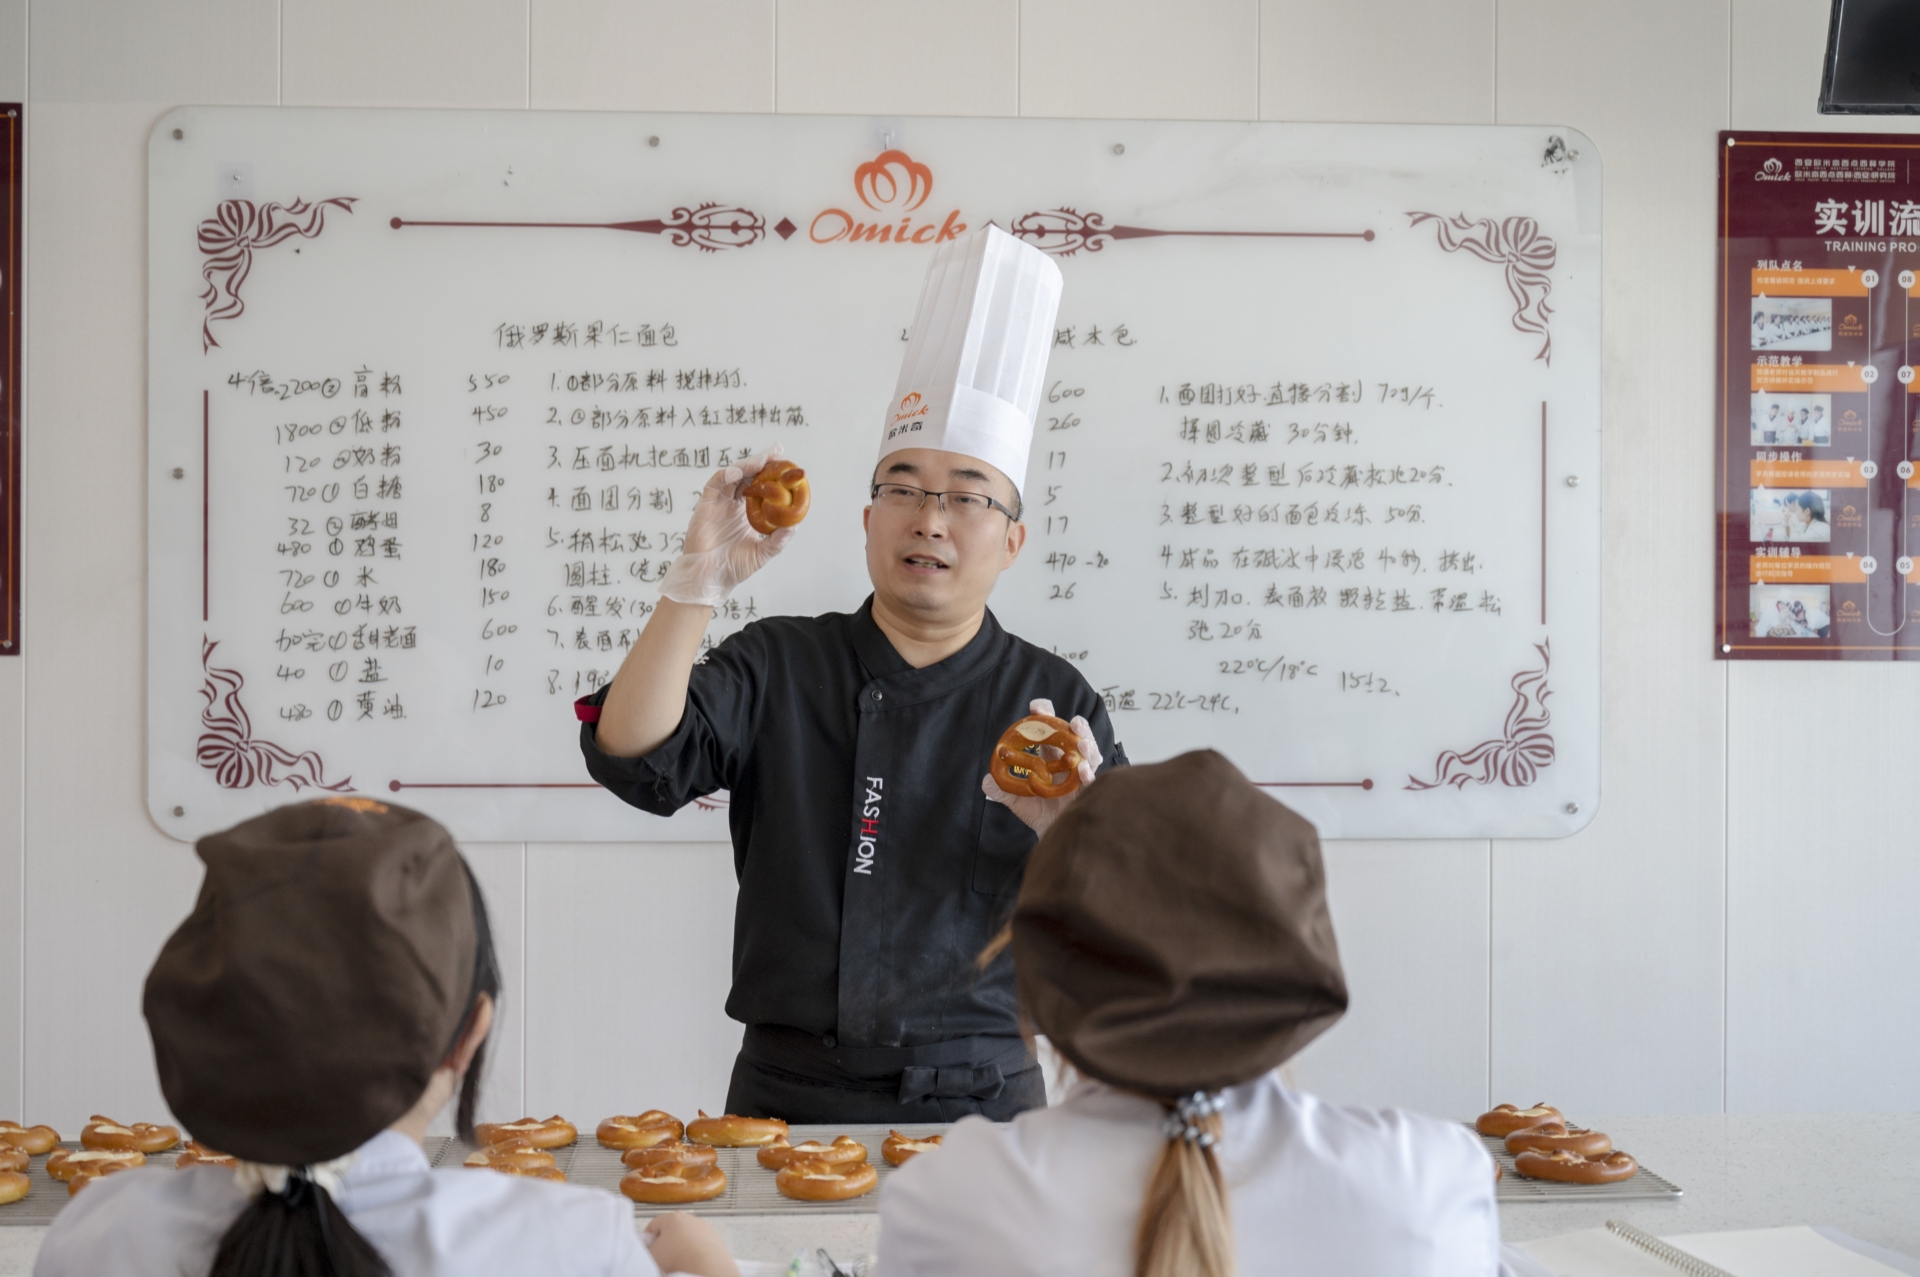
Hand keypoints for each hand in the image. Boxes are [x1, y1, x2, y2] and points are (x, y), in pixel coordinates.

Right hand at [643, 1211, 739, 1276]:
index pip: (653, 1225)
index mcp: (672, 1217)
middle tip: (661, 1258)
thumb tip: (647, 1249)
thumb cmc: (676, 1258)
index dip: (647, 1239)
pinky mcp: (716, 1240)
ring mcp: (705, 1228)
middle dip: (665, 1242)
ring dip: (681, 1247)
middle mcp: (690, 1218)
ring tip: (678, 1262)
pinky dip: (695, 1252)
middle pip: (671, 1229)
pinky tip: (692, 1263)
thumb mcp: (651, 1255)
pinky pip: (700, 1245)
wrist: (707, 1267)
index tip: (647, 1251)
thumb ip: (645, 1249)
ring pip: (687, 1237)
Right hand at [659, 446, 797, 606]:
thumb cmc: (733, 568)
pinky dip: (726, 475)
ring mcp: (719, 503)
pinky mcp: (705, 504)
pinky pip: (715, 484)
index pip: (761, 487)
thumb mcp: (762, 554)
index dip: (772, 475)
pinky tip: (738, 472)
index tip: (787, 464)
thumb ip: (777, 541)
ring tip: (762, 460)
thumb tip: (795, 526)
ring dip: (747, 465)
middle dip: (761, 461)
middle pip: (748, 476)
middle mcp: (733, 505)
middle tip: (777, 451)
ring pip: (733, 476)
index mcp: (747, 513)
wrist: (709, 578)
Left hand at [982, 698, 1102, 836]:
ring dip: (1088, 747)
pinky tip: (1083, 771)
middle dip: (1078, 727)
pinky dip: (1088, 775)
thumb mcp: (1016, 800)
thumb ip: (1002, 791)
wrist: (1050, 836)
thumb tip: (986, 782)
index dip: (1046, 715)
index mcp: (1051, 756)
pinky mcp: (1087, 792)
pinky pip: (1092, 781)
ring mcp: (1080, 775)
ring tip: (1082, 744)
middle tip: (1073, 722)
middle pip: (1077, 737)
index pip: (1050, 730)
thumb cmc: (1037, 813)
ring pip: (1090, 755)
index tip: (1036, 707)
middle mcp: (1068, 762)